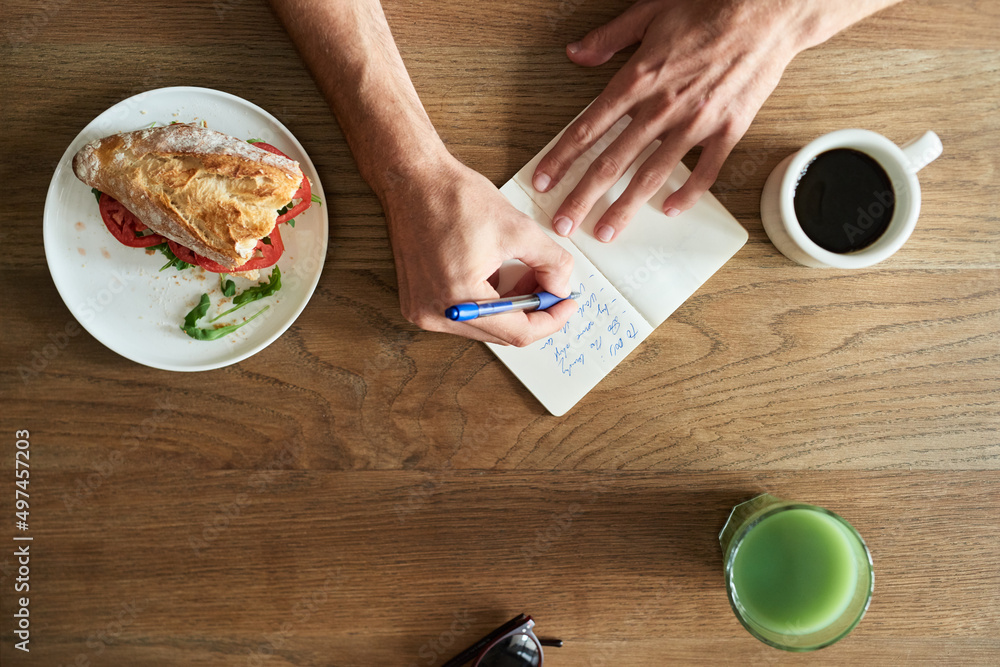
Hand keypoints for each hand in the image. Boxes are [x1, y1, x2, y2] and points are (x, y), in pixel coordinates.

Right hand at [381, 155, 576, 345]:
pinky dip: (487, 302)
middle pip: (501, 334)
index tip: (567, 304)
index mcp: (458, 296)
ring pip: (484, 327)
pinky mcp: (417, 303)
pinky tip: (494, 275)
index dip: (550, 320)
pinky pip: (464, 316)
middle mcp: (435, 313)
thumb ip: (552, 263)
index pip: (517, 332)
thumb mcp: (519, 228)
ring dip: (510, 307)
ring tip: (521, 274)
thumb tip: (562, 289)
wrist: (413, 180)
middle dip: (531, 311)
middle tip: (550, 286)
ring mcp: (422, 311)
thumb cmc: (455, 198)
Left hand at [532, 0, 811, 242]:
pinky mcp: (728, 130)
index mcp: (639, 79)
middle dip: (582, 197)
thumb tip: (575, 53)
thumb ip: (608, 39)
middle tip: (563, 223)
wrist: (768, 9)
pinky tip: (668, 209)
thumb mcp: (649, 11)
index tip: (543, 181)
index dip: (561, 159)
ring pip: (651, 175)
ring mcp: (696, 122)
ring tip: (605, 231)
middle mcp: (663, 107)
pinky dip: (686, 194)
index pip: (588, 129)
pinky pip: (705, 172)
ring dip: (625, 207)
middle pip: (612, 162)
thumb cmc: (710, 6)